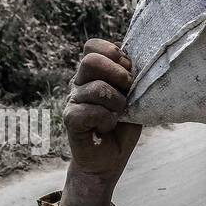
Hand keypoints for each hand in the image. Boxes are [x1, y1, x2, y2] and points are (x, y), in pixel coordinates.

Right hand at [60, 39, 141, 205]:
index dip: (113, 54)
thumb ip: (130, 78)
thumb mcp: (133, 98)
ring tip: (118, 115)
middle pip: (91, 60)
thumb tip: (134, 62)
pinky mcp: (71, 119)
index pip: (93, 46)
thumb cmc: (122, 126)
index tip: (128, 71)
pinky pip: (90, 111)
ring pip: (96, 88)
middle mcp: (79, 83)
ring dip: (117, 102)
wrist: (108, 159)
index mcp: (92, 73)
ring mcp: (73, 100)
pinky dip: (106, 119)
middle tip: (127, 91)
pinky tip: (107, 127)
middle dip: (118, 74)